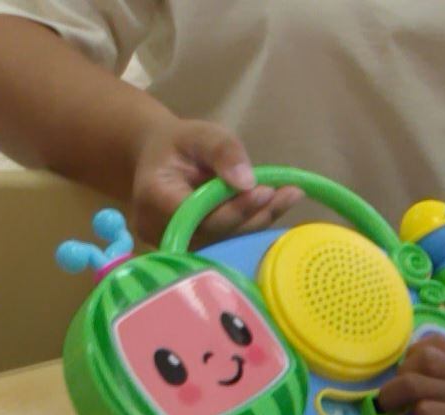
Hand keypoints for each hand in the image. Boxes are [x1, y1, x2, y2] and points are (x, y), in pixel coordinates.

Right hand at [129, 117, 302, 245]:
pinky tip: (280, 202)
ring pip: (226, 238)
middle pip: (215, 232)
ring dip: (259, 218)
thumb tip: (248, 182)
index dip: (234, 209)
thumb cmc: (178, 144)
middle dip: (253, 213)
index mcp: (154, 199)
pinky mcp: (195, 249)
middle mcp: (161, 230)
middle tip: (288, 194)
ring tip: (290, 195)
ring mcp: (177, 244)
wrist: (161, 160)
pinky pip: (228, 238)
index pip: (198, 215)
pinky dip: (253, 220)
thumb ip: (222, 152)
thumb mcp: (199, 135)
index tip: (265, 191)